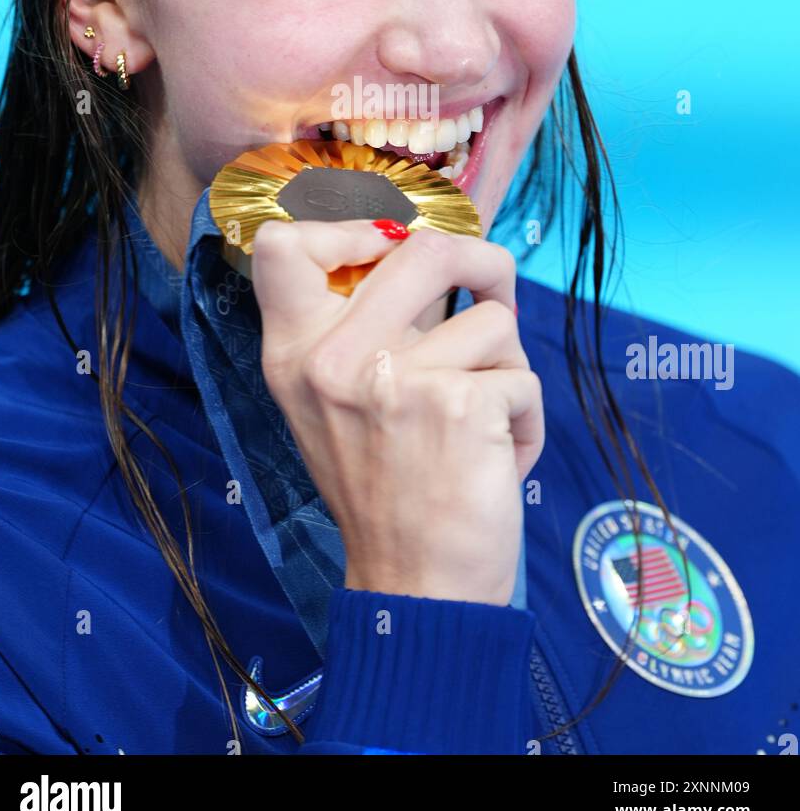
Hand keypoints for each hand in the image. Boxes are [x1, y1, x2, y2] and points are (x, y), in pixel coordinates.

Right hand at [250, 220, 543, 605]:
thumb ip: (364, 326)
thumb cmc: (388, 487)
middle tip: (494, 286)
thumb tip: (435, 246)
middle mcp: (333, 360)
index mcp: (295, 354)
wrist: (416, 584)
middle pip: (426, 247)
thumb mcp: (336, 402)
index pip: (284, 245)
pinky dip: (526, 418)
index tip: (392, 249)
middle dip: (484, 262)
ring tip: (479, 423)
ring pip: (494, 319)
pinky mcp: (459, 406)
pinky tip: (497, 460)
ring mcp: (396, 380)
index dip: (350, 226)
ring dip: (506, 367)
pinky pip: (523, 378)